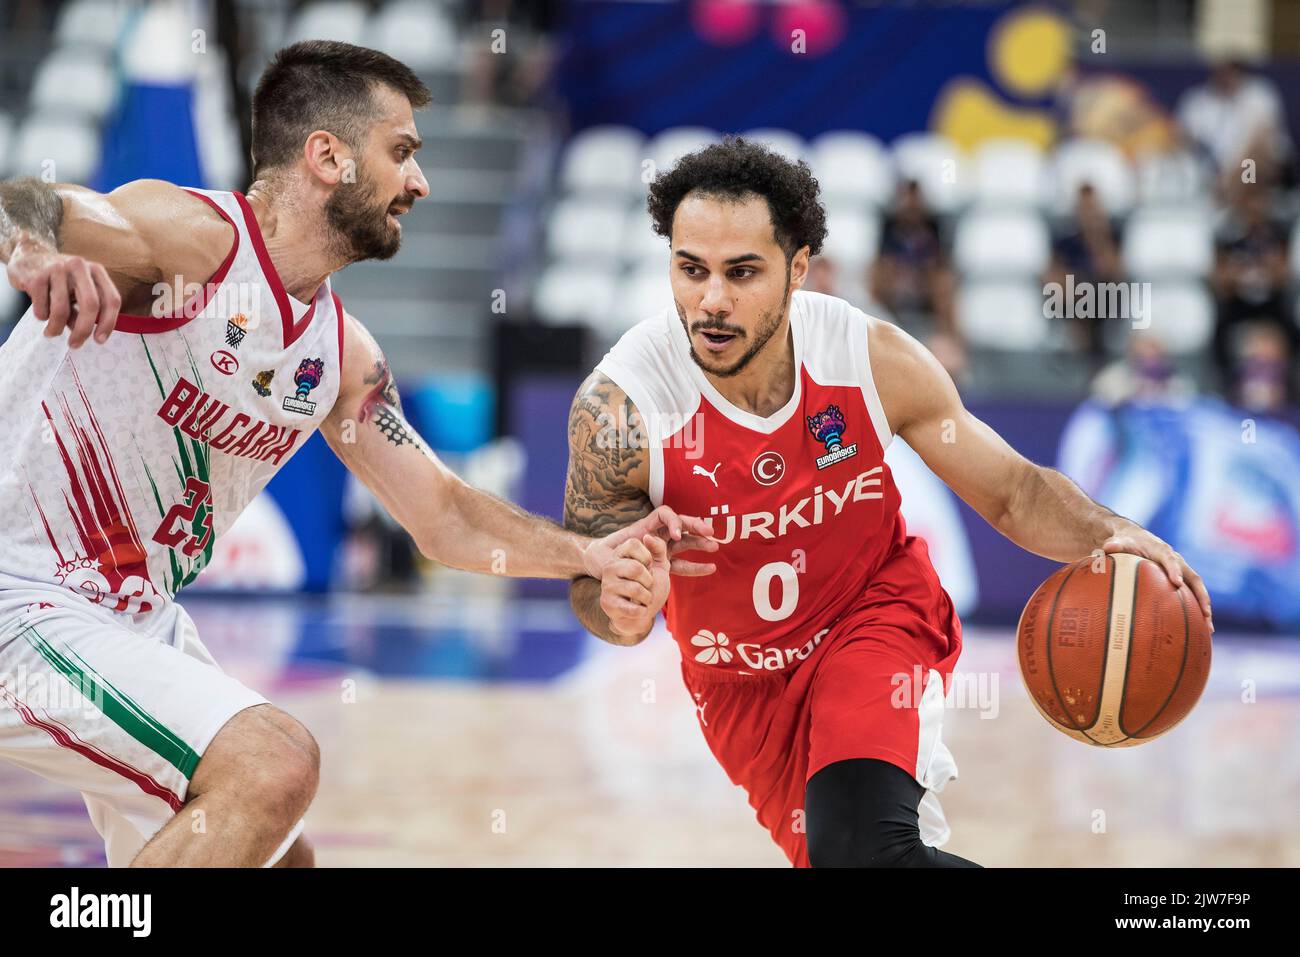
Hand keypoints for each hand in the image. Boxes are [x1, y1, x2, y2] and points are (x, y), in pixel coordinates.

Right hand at [7, 244, 120, 347]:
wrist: (29, 256)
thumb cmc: (61, 280)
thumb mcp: (79, 291)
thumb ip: (85, 310)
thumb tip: (83, 333)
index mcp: (96, 270)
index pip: (111, 300)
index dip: (109, 323)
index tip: (100, 340)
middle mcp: (79, 266)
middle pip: (90, 305)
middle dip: (83, 330)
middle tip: (75, 345)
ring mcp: (57, 269)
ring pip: (61, 310)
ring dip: (56, 328)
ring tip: (51, 333)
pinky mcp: (36, 276)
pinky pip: (42, 308)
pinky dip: (42, 317)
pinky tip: (41, 313)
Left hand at [582, 504, 717, 580]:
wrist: (601, 569)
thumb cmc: (603, 555)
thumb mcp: (608, 549)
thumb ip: (618, 549)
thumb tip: (628, 548)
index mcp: (645, 526)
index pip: (664, 514)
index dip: (673, 522)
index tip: (675, 535)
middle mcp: (656, 534)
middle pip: (680, 524)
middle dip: (695, 526)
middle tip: (709, 531)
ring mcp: (662, 548)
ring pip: (685, 542)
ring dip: (700, 543)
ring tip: (714, 546)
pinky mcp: (664, 564)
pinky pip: (683, 564)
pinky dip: (696, 566)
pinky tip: (711, 568)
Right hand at [598, 534, 670, 643]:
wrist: (641, 615)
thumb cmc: (650, 587)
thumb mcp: (660, 565)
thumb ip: (659, 549)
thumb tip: (647, 537)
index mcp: (620, 554)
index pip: (633, 544)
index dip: (647, 557)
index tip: (648, 567)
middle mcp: (609, 567)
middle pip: (636, 568)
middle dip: (649, 581)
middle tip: (646, 586)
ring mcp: (606, 586)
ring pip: (636, 589)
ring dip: (647, 598)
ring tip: (642, 599)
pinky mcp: (607, 604)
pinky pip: (633, 608)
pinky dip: (642, 611)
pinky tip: (638, 610)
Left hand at [1101, 520, 1212, 631]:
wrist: (1134, 538)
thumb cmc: (1126, 542)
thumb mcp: (1119, 542)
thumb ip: (1115, 545)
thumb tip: (1107, 547)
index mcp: (1162, 551)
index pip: (1170, 560)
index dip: (1174, 570)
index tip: (1177, 583)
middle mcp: (1177, 561)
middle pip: (1194, 579)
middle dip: (1201, 597)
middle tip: (1205, 614)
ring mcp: (1181, 572)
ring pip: (1197, 591)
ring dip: (1204, 609)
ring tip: (1208, 630)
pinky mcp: (1180, 581)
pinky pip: (1191, 597)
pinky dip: (1195, 612)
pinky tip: (1197, 631)